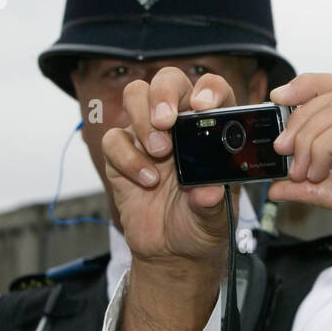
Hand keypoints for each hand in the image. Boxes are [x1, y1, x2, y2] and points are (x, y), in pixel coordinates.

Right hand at [100, 68, 238, 268]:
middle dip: (164, 93)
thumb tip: (209, 191)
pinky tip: (147, 181)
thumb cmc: (202, 223)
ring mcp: (148, 136)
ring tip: (159, 152)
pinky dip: (128, 158)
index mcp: (211, 129)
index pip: (212, 90)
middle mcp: (180, 124)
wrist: (172, 250)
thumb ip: (213, 205)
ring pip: (136, 96)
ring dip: (143, 119)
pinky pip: (114, 139)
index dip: (208, 90)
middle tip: (166, 121)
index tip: (202, 107)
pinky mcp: (122, 155)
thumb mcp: (217, 219)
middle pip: (168, 80)